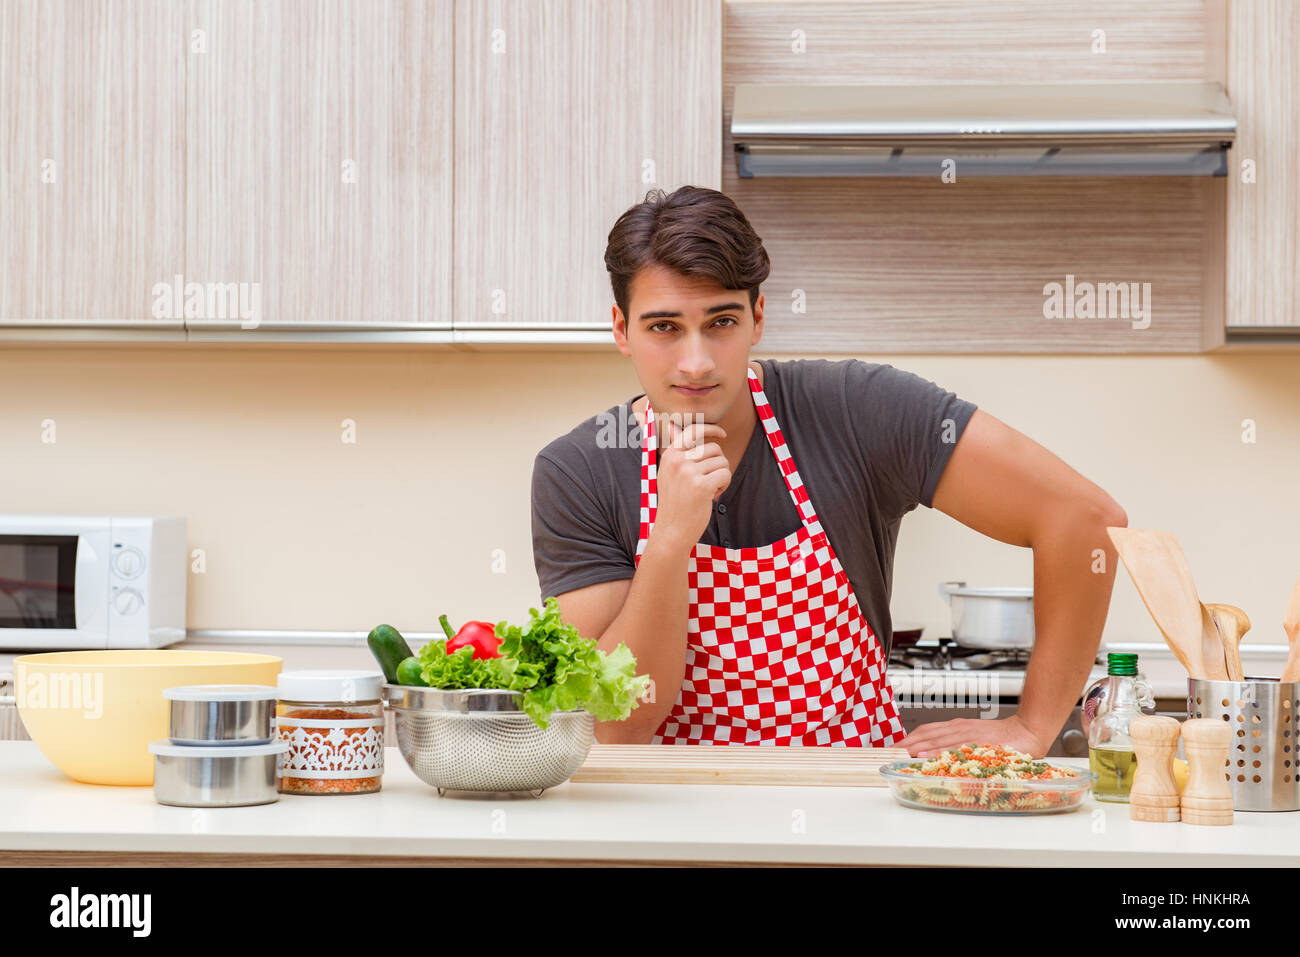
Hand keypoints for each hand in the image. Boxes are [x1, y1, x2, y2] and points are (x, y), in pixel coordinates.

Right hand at [652, 421, 730, 549]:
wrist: (671, 531)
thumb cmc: (675, 502)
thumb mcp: (669, 473)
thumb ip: (676, 450)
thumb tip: (673, 425)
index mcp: (670, 455)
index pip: (693, 430)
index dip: (711, 429)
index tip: (722, 434)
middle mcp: (678, 461)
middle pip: (714, 448)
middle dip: (718, 464)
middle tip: (708, 481)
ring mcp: (688, 473)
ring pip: (722, 462)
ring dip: (721, 477)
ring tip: (707, 491)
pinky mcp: (701, 486)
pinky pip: (725, 475)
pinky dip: (724, 485)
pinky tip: (712, 496)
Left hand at [898, 714, 1051, 757]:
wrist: (1028, 730)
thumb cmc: (1003, 739)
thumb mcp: (974, 740)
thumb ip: (957, 746)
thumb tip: (937, 757)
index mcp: (956, 727)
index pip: (925, 730)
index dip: (907, 738)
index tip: (892, 747)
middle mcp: (959, 728)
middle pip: (925, 734)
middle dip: (905, 743)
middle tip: (887, 753)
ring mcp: (967, 734)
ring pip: (936, 739)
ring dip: (915, 746)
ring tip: (899, 754)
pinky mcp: (977, 741)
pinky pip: (954, 746)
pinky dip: (938, 750)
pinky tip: (926, 754)